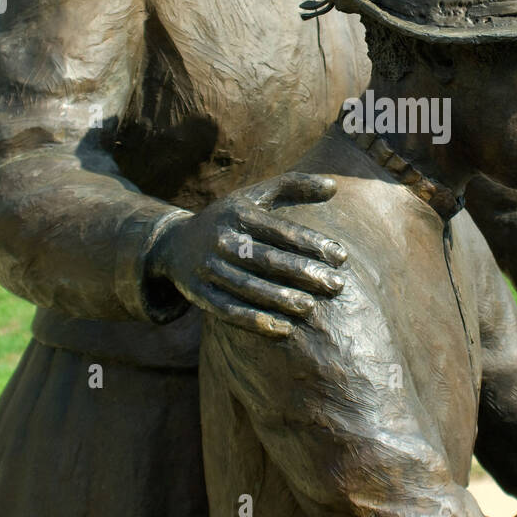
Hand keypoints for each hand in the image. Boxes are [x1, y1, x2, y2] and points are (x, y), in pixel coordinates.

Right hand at [148, 173, 346, 336]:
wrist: (174, 244)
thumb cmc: (230, 218)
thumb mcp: (256, 196)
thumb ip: (294, 186)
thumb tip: (335, 186)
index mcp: (238, 213)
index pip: (280, 230)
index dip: (312, 243)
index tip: (341, 256)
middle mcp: (221, 240)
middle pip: (267, 260)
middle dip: (304, 273)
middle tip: (337, 285)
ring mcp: (208, 269)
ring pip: (249, 287)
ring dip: (282, 300)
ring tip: (312, 307)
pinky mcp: (199, 295)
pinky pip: (228, 311)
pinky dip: (256, 321)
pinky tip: (285, 329)